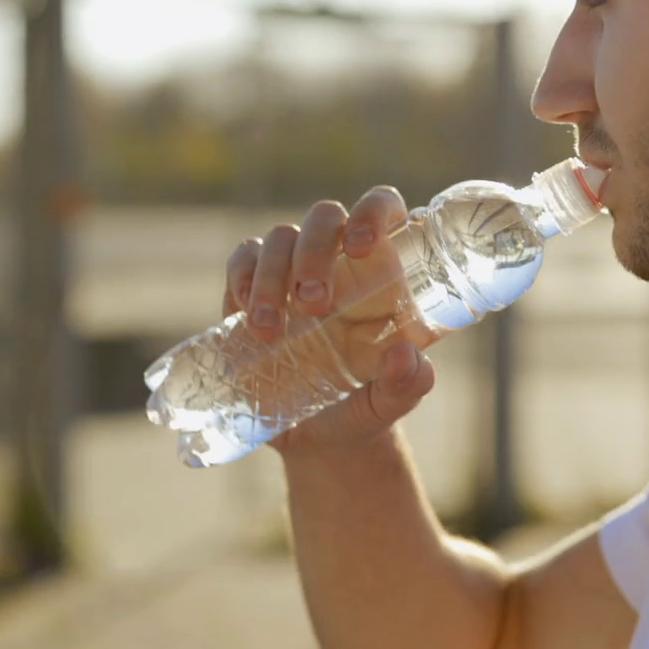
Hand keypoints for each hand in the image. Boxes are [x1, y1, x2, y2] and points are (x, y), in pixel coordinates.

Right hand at [221, 186, 436, 457]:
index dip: (373, 211)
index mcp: (383, 272)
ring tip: (267, 330)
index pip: (382, 210)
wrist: (319, 438)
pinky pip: (244, 259)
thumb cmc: (365, 408)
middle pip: (325, 218)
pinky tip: (242, 311)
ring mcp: (294, 270)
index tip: (362, 246)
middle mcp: (339, 261)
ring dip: (272, 275)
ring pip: (282, 237)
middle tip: (312, 304)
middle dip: (315, 252)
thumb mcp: (389, 404)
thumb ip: (406, 384)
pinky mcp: (254, 288)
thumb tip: (407, 357)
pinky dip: (241, 277)